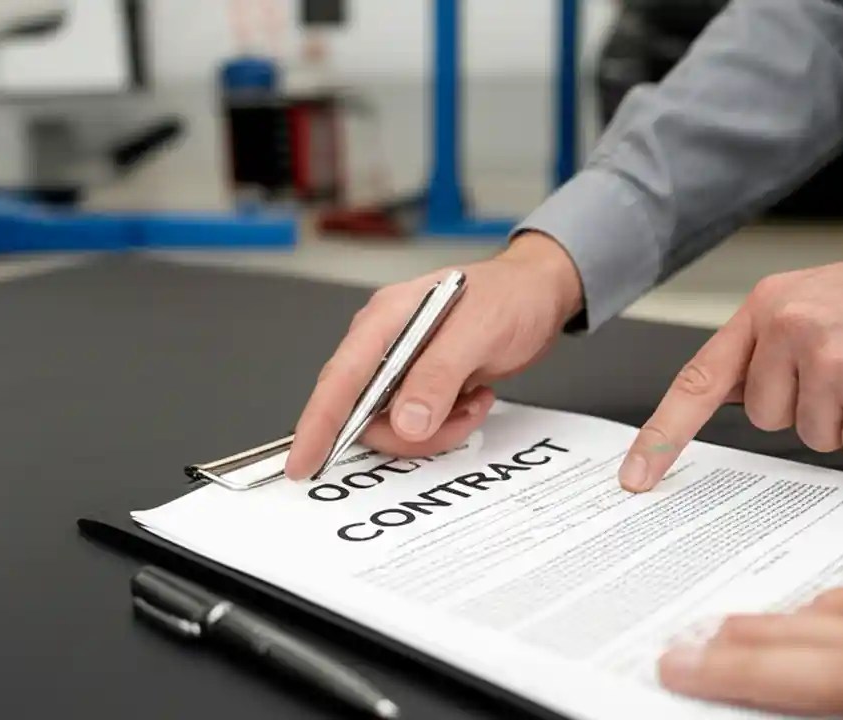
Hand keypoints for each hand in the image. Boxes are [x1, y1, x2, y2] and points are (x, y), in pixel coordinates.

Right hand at [285, 232, 583, 478]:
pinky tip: (472, 399)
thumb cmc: (510, 296)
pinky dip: (445, 425)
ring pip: (394, 425)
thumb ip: (438, 375)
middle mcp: (385, 342)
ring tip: (471, 403)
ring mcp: (401, 365)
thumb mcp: (478, 332)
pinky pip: (415, 423)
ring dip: (435, 429)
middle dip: (406, 433)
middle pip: (364, 412)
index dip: (318, 424)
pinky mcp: (420, 382)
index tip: (303, 462)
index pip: (339, 379)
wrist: (539, 293)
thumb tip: (405, 420)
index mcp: (385, 319)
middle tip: (453, 421)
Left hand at [619, 202, 842, 491]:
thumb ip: (771, 342)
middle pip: (767, 418)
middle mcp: (792, 329)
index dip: (664, 434)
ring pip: (815, 438)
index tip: (636, 478)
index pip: (700, 378)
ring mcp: (832, 364)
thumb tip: (726, 392)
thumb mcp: (824, 297)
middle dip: (810, 408)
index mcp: (770, 303)